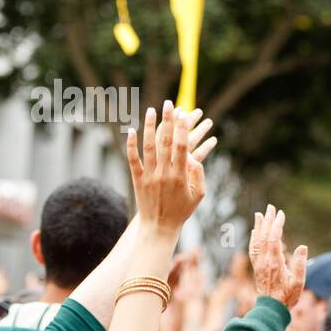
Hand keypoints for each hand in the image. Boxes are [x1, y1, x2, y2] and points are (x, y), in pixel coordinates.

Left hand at [125, 100, 216, 230]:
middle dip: (167, 120)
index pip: (182, 147)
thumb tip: (193, 155)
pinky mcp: (137, 179)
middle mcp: (164, 173)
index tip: (184, 114)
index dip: (183, 129)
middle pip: (166, 142)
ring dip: (149, 126)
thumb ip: (198, 173)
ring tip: (151, 110)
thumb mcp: (199, 194)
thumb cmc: (182, 210)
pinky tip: (132, 130)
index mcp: (181, 176)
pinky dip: (131, 144)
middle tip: (168, 103)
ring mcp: (149, 176)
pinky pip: (133, 159)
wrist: (159, 227)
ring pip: (148, 147)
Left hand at [249, 205, 307, 309]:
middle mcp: (264, 261)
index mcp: (275, 263)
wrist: (272, 309)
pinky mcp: (257, 267)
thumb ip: (301, 265)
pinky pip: (253, 249)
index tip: (281, 214)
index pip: (274, 239)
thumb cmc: (287, 296)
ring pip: (257, 241)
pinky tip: (255, 231)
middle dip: (267, 220)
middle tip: (270, 207)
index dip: (277, 225)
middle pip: (264, 236)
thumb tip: (303, 247)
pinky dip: (253, 238)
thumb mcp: (299, 283)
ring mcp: (259, 264)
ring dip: (258, 226)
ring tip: (259, 214)